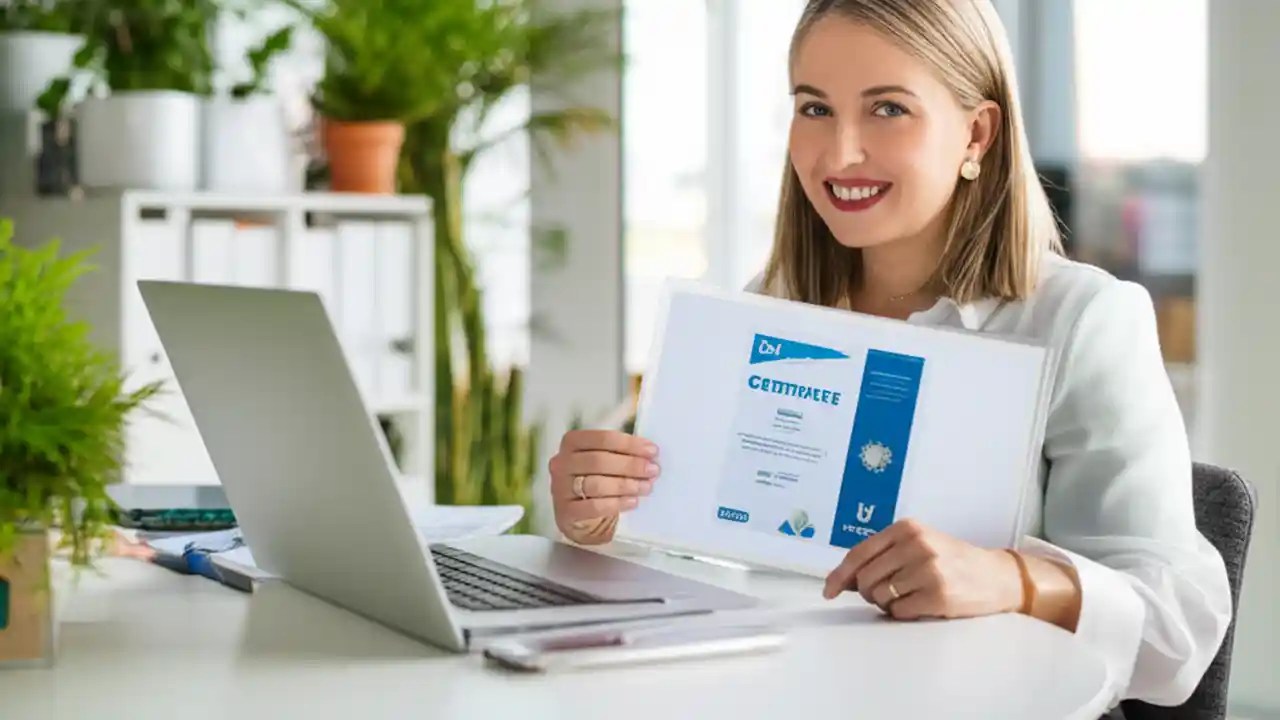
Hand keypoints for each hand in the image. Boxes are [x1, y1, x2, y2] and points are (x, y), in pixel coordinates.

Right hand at [548, 429, 660, 542]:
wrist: (579, 514)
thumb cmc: (596, 480)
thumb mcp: (604, 461)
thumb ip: (622, 454)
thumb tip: (650, 457)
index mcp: (572, 442)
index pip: (602, 438)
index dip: (629, 444)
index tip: (653, 451)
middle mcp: (562, 463)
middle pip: (598, 461)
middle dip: (630, 465)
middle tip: (653, 470)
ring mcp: (560, 488)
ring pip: (596, 484)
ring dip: (626, 485)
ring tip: (646, 487)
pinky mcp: (565, 512)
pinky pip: (593, 507)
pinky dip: (616, 504)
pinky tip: (632, 502)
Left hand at [822, 519, 1022, 620]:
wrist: (996, 576)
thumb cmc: (951, 561)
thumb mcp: (918, 546)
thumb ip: (883, 557)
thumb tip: (845, 580)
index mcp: (906, 528)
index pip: (859, 553)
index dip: (840, 575)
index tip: (829, 590)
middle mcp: (916, 544)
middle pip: (866, 578)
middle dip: (868, 592)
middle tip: (885, 595)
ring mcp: (928, 569)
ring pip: (881, 596)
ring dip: (886, 603)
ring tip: (907, 596)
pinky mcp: (939, 594)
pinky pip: (899, 611)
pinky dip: (902, 613)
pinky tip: (920, 603)